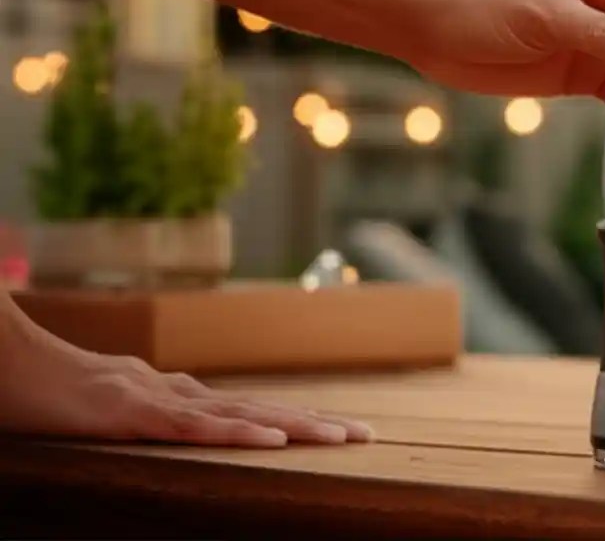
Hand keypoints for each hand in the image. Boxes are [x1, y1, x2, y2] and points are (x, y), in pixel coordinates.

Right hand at [0, 312, 372, 447]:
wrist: (8, 363)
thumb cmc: (53, 387)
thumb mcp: (113, 405)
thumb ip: (152, 412)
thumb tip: (188, 418)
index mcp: (176, 394)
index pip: (250, 410)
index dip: (296, 420)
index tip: (340, 430)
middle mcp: (179, 392)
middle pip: (261, 410)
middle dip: (316, 423)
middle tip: (367, 436)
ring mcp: (159, 400)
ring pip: (242, 417)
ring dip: (295, 428)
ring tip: (341, 437)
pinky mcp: (134, 414)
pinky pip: (194, 429)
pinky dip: (236, 436)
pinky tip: (273, 442)